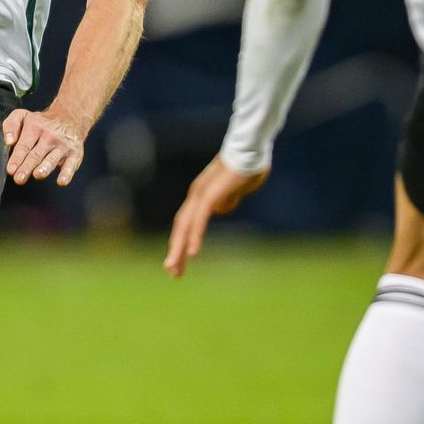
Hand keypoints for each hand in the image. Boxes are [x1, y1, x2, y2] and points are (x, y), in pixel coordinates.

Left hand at [2, 107, 84, 186]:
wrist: (69, 117)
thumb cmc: (41, 122)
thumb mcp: (23, 116)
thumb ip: (10, 126)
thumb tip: (8, 141)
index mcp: (34, 128)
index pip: (24, 145)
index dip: (17, 158)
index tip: (11, 169)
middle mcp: (49, 137)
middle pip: (36, 155)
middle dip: (27, 167)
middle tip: (19, 178)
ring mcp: (63, 146)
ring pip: (52, 159)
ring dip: (45, 168)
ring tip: (37, 175)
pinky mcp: (74, 154)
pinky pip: (71, 165)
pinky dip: (67, 174)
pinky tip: (61, 181)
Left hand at [164, 155, 268, 276]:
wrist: (250, 150)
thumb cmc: (247, 167)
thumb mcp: (236, 189)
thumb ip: (227, 199)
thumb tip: (221, 209)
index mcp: (202, 195)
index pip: (187, 223)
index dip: (182, 241)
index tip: (180, 260)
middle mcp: (196, 195)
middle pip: (181, 227)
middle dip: (176, 251)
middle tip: (172, 273)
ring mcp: (202, 195)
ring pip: (185, 226)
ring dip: (179, 249)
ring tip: (175, 269)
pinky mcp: (210, 195)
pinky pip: (199, 220)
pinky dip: (194, 236)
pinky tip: (193, 253)